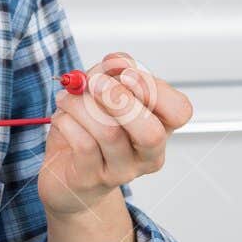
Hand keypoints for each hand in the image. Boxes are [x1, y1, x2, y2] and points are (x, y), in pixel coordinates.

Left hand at [38, 52, 192, 241]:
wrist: (64, 173)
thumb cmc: (88, 129)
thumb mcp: (102, 93)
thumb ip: (113, 72)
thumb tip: (117, 61)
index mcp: (159, 127)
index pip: (179, 111)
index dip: (153, 88)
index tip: (125, 73)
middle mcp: (147, 154)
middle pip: (151, 132)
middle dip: (120, 99)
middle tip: (94, 83)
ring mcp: (121, 171)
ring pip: (109, 133)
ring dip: (81, 105)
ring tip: (66, 98)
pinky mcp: (91, 179)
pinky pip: (83, 145)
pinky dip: (67, 122)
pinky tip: (62, 118)